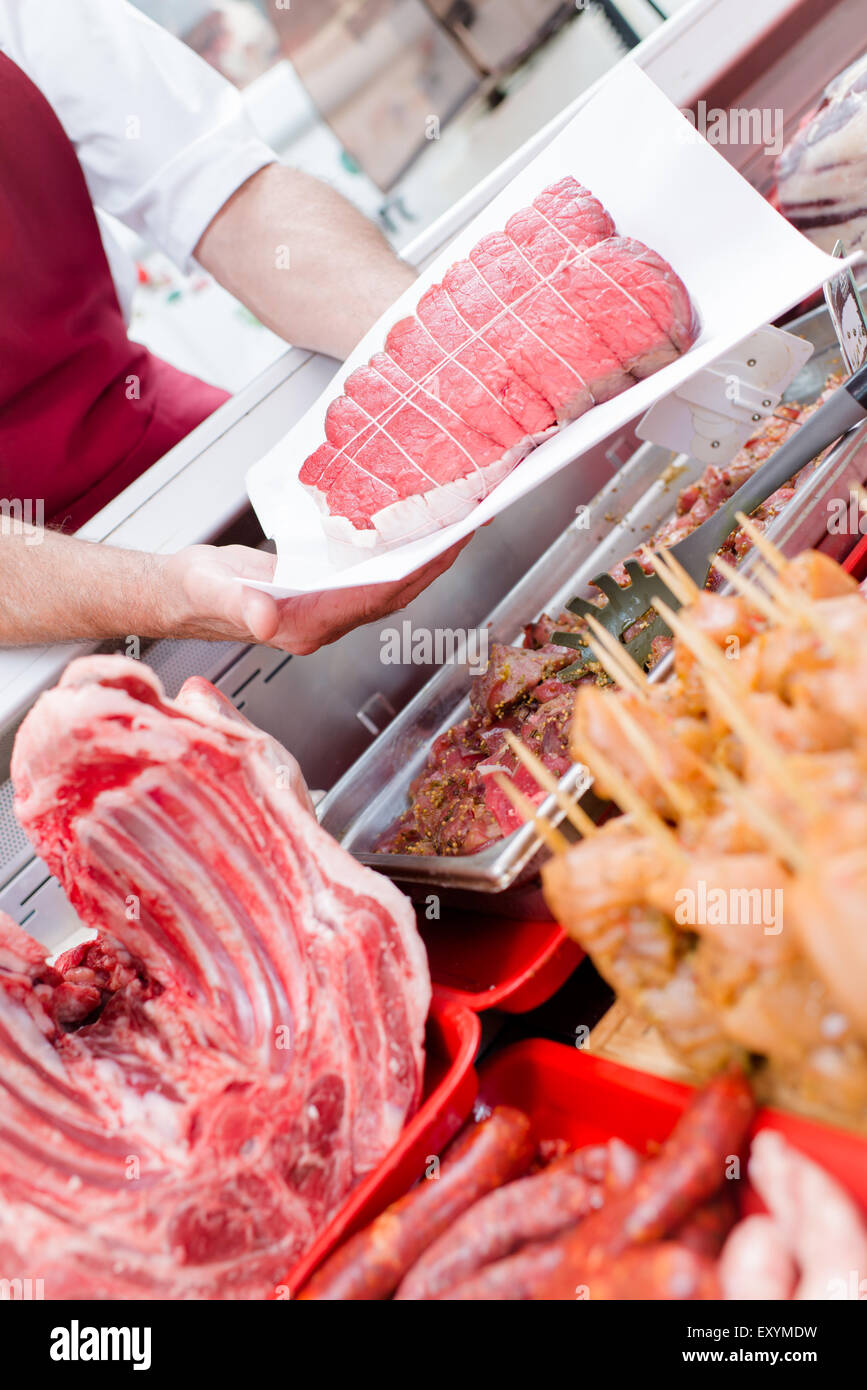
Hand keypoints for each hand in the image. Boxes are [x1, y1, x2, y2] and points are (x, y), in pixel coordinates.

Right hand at [159, 536, 471, 652]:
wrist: (179, 595)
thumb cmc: (193, 594)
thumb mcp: (212, 591)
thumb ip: (240, 605)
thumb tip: (267, 621)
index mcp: (307, 625)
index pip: (379, 598)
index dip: (419, 571)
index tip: (450, 542)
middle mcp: (326, 620)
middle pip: (398, 590)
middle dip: (437, 559)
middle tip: (472, 519)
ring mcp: (327, 607)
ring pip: (390, 582)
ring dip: (424, 555)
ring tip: (456, 519)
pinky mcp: (323, 590)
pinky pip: (372, 571)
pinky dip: (398, 550)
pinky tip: (412, 525)